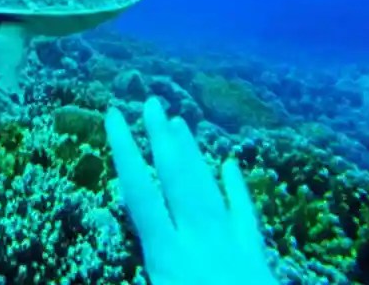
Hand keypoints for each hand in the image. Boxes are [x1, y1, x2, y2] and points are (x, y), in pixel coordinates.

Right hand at [105, 97, 276, 284]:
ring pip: (209, 188)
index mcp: (169, 259)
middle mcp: (199, 243)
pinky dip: (236, 187)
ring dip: (193, 154)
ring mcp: (231, 247)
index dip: (124, 152)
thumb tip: (134, 242)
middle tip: (150, 101)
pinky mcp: (255, 258)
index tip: (113, 116)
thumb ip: (149, 274)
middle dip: (161, 139)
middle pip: (177, 179)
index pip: (141, 195)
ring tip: (180, 121)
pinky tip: (230, 163)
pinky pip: (245, 213)